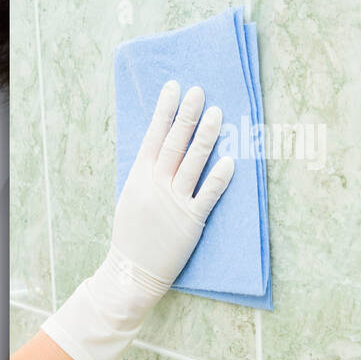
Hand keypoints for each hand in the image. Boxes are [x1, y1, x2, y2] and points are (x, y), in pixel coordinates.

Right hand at [107, 79, 233, 302]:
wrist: (131, 272)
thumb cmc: (131, 233)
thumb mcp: (131, 195)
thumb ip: (146, 172)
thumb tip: (161, 145)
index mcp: (139, 175)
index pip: (153, 135)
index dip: (164, 110)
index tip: (173, 87)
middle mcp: (156, 184)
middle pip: (174, 142)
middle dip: (187, 114)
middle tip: (199, 90)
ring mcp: (174, 202)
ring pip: (193, 162)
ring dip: (205, 136)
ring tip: (217, 113)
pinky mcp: (190, 222)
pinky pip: (208, 195)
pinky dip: (218, 178)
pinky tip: (230, 161)